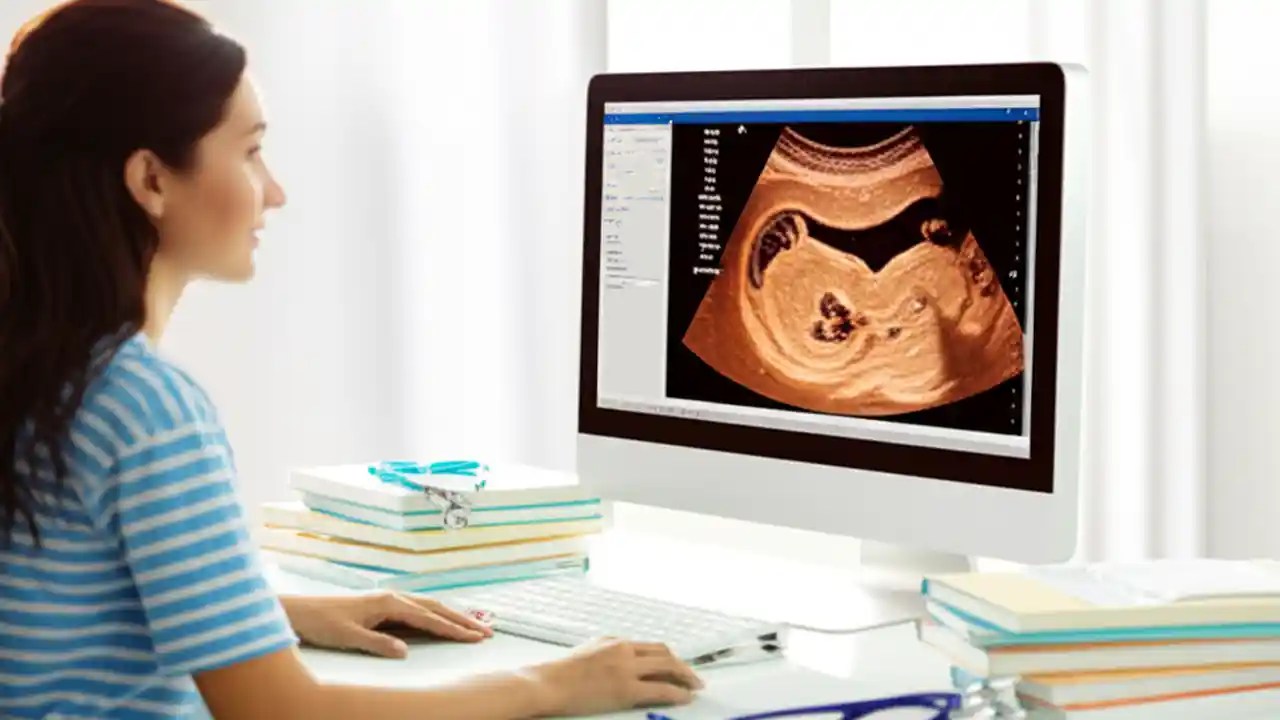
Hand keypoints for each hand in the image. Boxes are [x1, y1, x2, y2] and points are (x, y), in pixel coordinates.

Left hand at [280, 592, 493, 658]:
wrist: (299, 610)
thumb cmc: (321, 622)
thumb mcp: (349, 637)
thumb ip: (378, 643)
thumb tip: (406, 651)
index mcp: (388, 603)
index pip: (429, 618)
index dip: (453, 630)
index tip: (476, 638)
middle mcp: (392, 598)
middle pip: (436, 608)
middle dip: (463, 620)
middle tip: (488, 632)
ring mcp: (388, 600)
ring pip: (429, 606)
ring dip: (452, 616)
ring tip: (474, 625)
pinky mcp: (382, 606)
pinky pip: (418, 609)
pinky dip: (436, 615)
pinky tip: (441, 620)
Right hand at [523, 638, 703, 715]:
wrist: (547, 683)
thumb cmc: (562, 673)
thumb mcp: (590, 651)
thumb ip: (611, 653)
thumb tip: (630, 662)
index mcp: (616, 641)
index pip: (652, 647)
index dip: (670, 657)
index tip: (679, 666)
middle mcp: (624, 650)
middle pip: (665, 654)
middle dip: (683, 666)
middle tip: (694, 677)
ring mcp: (626, 669)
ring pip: (667, 667)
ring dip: (685, 677)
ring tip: (695, 687)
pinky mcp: (625, 689)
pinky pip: (660, 690)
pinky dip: (677, 693)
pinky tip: (684, 698)